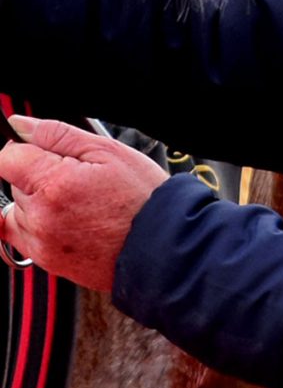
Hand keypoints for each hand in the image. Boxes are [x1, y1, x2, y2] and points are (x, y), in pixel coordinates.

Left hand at [0, 116, 167, 290]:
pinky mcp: (46, 261)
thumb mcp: (109, 151)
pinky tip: (71, 218)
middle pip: (15, 183)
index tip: (45, 150)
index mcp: (53, 185)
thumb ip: (58, 134)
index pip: (8, 158)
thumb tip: (21, 126)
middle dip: (41, 174)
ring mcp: (40, 243)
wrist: (162, 245)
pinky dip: (40, 223)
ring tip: (81, 201)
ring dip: (40, 200)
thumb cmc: (143, 198)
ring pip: (19, 210)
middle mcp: (39, 218)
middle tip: (81, 177)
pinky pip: (24, 235)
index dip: (26, 148)